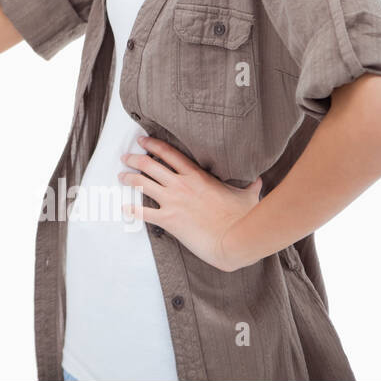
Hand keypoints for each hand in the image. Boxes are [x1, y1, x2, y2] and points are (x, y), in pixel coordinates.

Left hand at [120, 135, 263, 271]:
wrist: (236, 239)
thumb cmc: (243, 218)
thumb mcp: (248, 196)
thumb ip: (250, 186)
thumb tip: (259, 180)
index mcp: (197, 176)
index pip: (169, 153)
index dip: (153, 144)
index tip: (143, 141)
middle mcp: (181, 185)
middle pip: (150, 165)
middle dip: (135, 159)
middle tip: (126, 157)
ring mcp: (173, 201)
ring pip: (142, 183)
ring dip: (129, 178)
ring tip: (121, 176)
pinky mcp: (169, 220)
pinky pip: (143, 212)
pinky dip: (132, 208)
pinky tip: (124, 207)